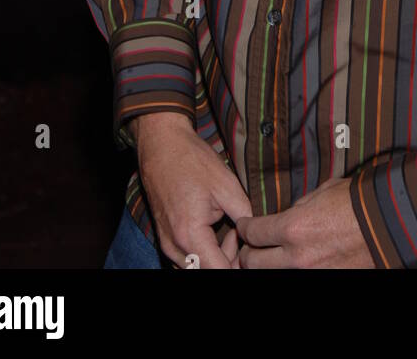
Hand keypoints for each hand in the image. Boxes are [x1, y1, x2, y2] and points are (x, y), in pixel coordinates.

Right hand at [133, 112, 250, 268]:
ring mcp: (166, 243)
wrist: (161, 145)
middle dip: (228, 260)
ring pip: (195, 267)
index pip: (219, 271)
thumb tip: (255, 234)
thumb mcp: (227, 185)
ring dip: (215, 257)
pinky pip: (186, 258)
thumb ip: (244, 215)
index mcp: (190, 235)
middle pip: (207, 272)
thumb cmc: (192, 161)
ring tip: (228, 229)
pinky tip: (213, 229)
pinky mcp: (165, 237)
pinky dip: (202, 252)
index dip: (240, 263)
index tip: (250, 246)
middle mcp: (174, 246)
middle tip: (240, 232)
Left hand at [236, 177, 374, 268]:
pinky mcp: (326, 279)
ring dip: (268, 265)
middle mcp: (296, 256)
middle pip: (252, 262)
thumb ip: (298, 206)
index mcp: (292, 227)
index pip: (252, 232)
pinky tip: (295, 262)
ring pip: (272, 274)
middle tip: (248, 247)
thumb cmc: (356, 202)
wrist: (389, 223)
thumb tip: (288, 214)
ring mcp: (311, 273)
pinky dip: (293, 269)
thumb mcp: (321, 193)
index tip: (243, 225)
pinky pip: (298, 276)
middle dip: (246, 253)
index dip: (244, 227)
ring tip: (269, 257)